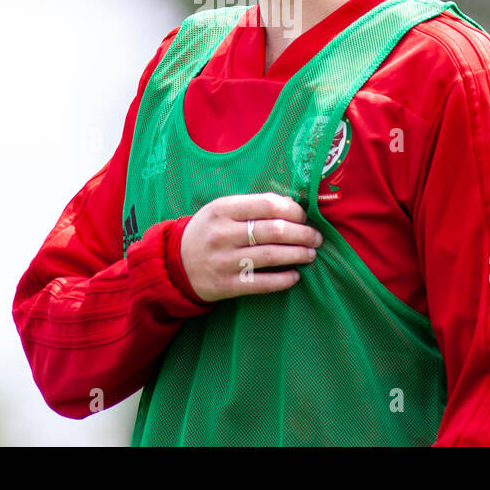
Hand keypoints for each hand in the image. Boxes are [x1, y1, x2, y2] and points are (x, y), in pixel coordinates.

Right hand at [179, 192, 324, 301]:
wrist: (173, 264)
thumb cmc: (206, 231)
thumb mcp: (220, 210)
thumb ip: (252, 206)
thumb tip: (291, 205)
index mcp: (222, 209)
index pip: (268, 204)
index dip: (294, 210)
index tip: (304, 216)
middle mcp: (223, 234)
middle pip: (276, 231)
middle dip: (303, 234)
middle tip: (316, 238)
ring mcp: (224, 261)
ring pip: (273, 256)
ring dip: (299, 255)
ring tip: (310, 254)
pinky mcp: (227, 285)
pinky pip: (263, 283)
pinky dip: (284, 279)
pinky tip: (294, 276)